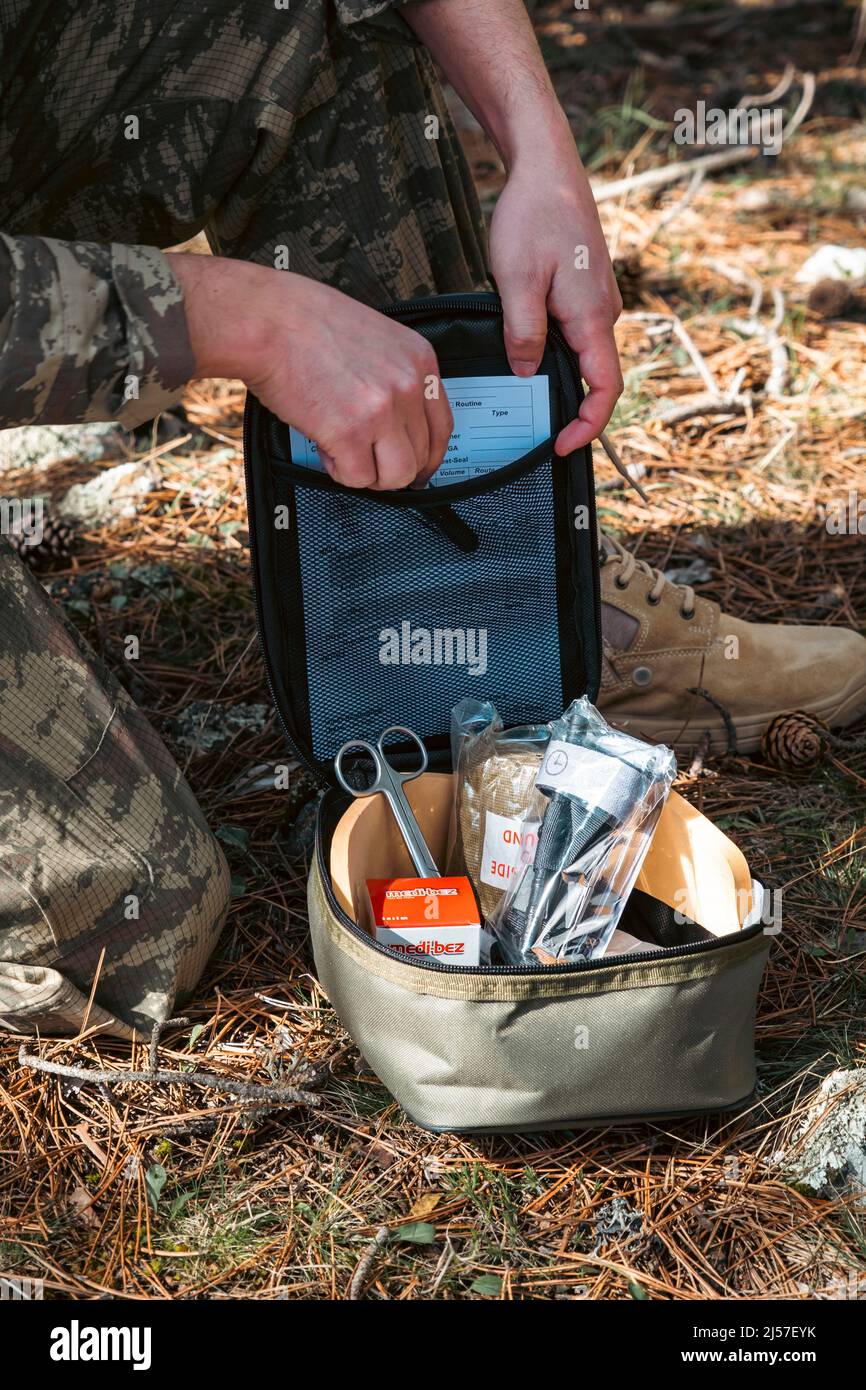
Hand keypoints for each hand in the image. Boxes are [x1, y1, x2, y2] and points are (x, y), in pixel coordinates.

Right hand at [168, 255, 452, 489]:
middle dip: (391, 467)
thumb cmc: (304, 321)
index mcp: (419, 360)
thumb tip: (397, 420)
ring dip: (369, 474)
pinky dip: (338, 471)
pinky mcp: (350, 433)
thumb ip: (394, 376)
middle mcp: (409, 386)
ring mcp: (382, 411)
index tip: (416, 468)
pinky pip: (357, 478)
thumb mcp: (374, 336)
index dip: (427, 456)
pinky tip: (325, 447)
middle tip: (366, 460)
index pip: (443, 427)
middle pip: (421, 457)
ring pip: (396, 476)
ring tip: (344, 453)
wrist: (266, 319)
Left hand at [488, 129, 622, 454]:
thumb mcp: (516, 280)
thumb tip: (528, 373)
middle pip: (595, 376)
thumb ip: (524, 333)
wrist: (548, 164)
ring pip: (583, 353)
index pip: (605, 388)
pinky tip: (526, 346)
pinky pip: (577, 332)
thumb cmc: (534, 214)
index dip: (589, 425)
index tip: (563, 445)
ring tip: (521, 387)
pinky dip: (557, 350)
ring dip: (559, 375)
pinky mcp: (587, 289)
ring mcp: (598, 299)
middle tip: (531, 424)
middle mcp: (604, 312)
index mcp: (592, 316)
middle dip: (569, 406)